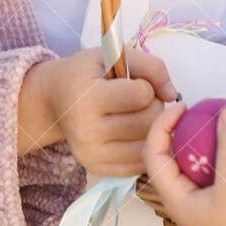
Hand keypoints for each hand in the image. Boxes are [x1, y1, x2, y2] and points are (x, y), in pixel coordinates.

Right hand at [18, 46, 177, 175]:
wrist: (53, 100)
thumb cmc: (86, 74)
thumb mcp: (113, 55)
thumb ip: (150, 66)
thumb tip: (172, 95)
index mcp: (87, 97)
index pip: (140, 95)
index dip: (146, 85)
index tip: (135, 83)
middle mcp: (86, 131)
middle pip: (147, 122)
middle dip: (153, 107)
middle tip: (140, 100)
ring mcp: (90, 155)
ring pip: (147, 145)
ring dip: (151, 128)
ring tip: (136, 115)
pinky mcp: (96, 170)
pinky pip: (138, 163)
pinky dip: (143, 147)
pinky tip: (132, 133)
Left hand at [142, 102, 225, 225]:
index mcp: (176, 195)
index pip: (154, 153)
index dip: (161, 125)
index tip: (181, 106)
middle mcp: (189, 195)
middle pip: (180, 153)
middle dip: (193, 127)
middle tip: (209, 109)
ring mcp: (212, 197)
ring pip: (209, 159)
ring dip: (221, 138)